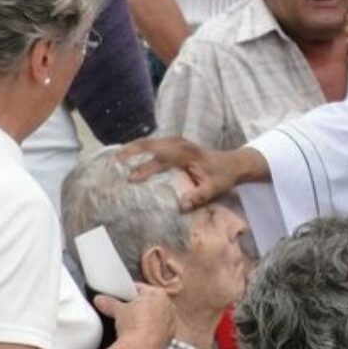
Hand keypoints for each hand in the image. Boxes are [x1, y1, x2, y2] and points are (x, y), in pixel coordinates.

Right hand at [95, 283, 174, 348]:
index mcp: (157, 293)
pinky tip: (140, 335)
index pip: (140, 289)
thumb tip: (100, 300)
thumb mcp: (118, 311)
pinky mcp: (170, 336)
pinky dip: (151, 331)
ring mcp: (171, 321)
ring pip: (156, 316)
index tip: (121, 297)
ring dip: (146, 319)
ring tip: (132, 325)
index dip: (128, 293)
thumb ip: (109, 303)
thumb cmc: (134, 325)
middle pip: (150, 302)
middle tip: (124, 312)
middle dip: (138, 306)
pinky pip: (159, 329)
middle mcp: (168, 305)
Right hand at [118, 137, 266, 210]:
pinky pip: (154, 145)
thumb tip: (181, 206)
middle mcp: (180, 144)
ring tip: (115, 158)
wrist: (233, 163)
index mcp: (187, 153)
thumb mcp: (214, 189)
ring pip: (150, 142)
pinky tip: (129, 156)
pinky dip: (140, 148)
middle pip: (150, 143)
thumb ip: (199, 197)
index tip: (131, 178)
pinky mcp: (175, 145)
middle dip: (131, 150)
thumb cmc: (223, 176)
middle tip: (113, 160)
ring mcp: (176, 142)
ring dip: (133, 148)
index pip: (161, 158)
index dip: (145, 167)